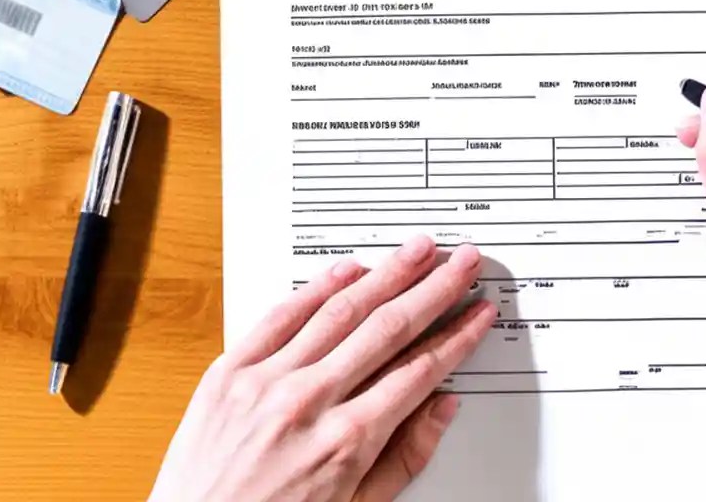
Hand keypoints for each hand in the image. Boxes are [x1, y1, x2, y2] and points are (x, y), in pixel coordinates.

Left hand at [148, 237, 496, 501]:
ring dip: (386, 273)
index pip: (420, 369)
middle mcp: (308, 403)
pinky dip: (316, 287)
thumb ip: (404, 457)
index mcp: (345, 442)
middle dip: (435, 289)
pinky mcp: (228, 373)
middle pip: (389, 328)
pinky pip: (280, 316)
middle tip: (462, 263)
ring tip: (418, 250)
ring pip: (340, 310)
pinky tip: (348, 268)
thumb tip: (442, 408)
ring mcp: (265, 382)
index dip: (457, 335)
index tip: (477, 313)